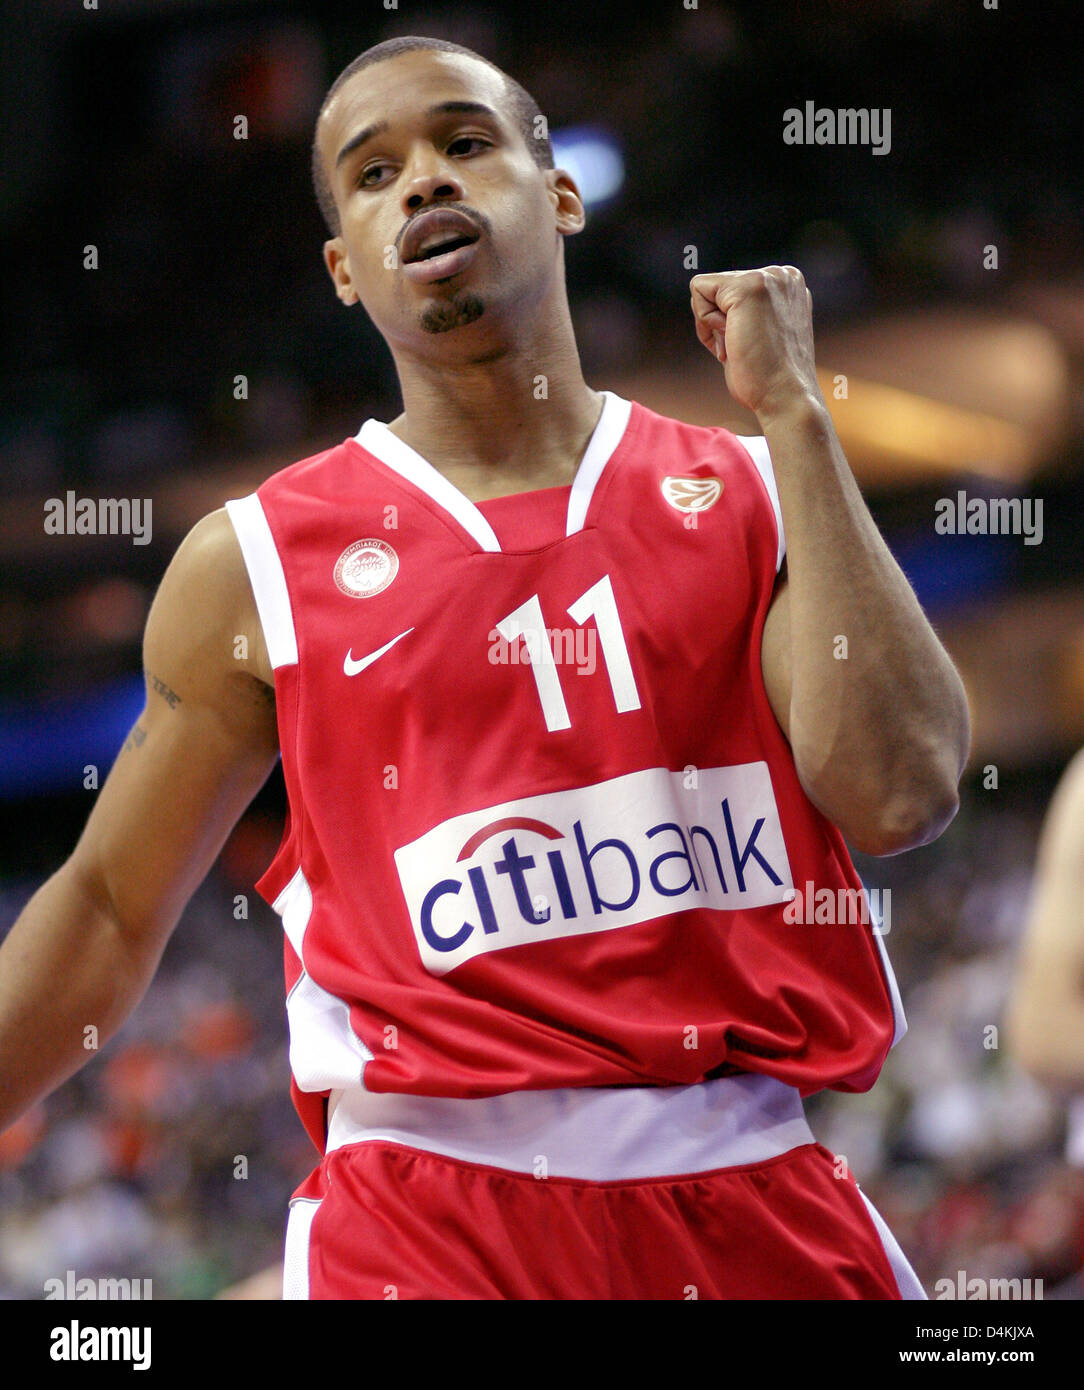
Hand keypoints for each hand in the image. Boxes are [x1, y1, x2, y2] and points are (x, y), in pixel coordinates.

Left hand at [690, 266, 820, 420]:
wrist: (785, 397)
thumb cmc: (769, 379)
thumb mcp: (760, 334)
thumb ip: (744, 315)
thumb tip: (715, 311)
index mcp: (787, 285)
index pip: (730, 292)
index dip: (727, 324)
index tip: (750, 345)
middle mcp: (781, 274)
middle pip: (716, 289)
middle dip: (718, 323)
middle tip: (745, 348)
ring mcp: (767, 277)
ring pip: (705, 290)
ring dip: (712, 325)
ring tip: (742, 345)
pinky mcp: (748, 287)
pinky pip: (698, 291)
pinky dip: (705, 322)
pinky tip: (732, 339)